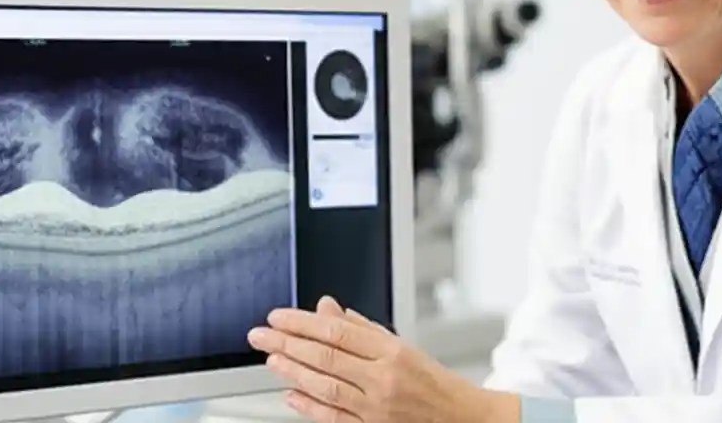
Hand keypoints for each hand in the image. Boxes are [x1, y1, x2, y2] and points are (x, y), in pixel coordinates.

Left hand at [248, 296, 518, 422]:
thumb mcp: (402, 346)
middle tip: (259, 335)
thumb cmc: (432, 382)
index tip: (277, 317)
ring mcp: (377, 408)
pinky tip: (289, 395)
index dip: (301, 322)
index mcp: (392, 351)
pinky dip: (308, 406)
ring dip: (292, 372)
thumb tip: (326, 308)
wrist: (462, 419)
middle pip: (325, 357)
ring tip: (270, 358)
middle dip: (286, 343)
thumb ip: (360, 328)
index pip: (337, 332)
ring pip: (325, 387)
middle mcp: (384, 378)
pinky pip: (334, 418)